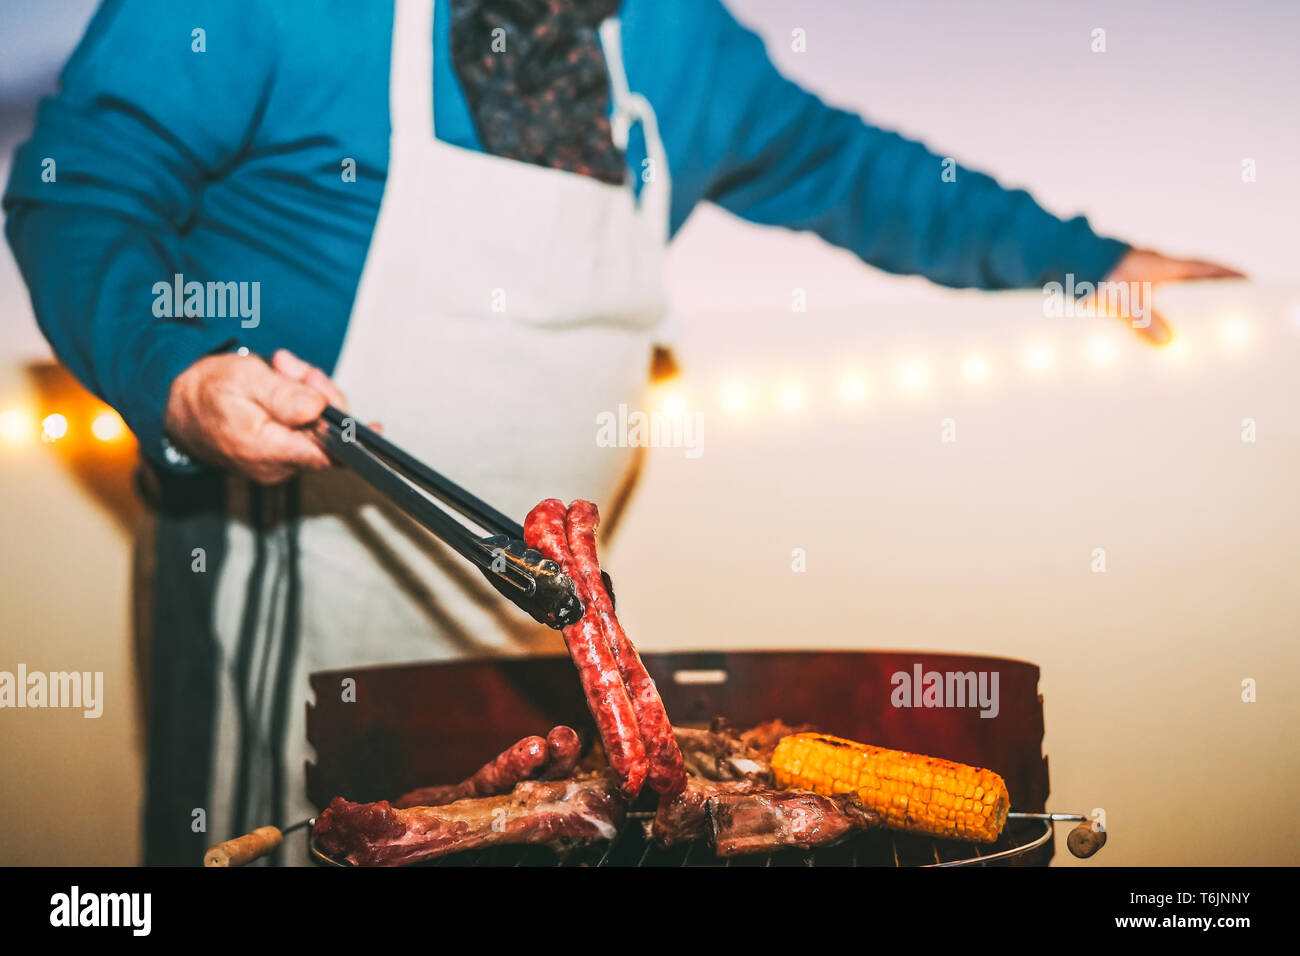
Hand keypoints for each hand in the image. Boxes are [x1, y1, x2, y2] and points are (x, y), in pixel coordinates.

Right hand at [164, 348, 346, 483]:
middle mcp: (276, 465)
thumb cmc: (206, 390)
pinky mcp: (278, 457)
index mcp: (267, 449)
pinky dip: (299, 407)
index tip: (373, 428)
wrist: (175, 405)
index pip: (325, 454)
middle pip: (325, 435)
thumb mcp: (245, 379)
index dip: (351, 438)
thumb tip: (317, 409)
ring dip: (307, 395)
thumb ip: (282, 396)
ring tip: (280, 369)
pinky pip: (303, 432)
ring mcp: (277, 464)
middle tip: (292, 367)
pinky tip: (282, 386)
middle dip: (319, 395)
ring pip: (315, 430)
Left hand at [1102, 248, 1244, 345]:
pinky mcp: (1126, 285)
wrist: (1062, 261)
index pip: (1206, 269)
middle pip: (1195, 279)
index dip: (1229, 275)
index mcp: (1163, 266)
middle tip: (1230, 306)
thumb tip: (1168, 341)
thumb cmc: (1092, 275)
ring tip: (1200, 323)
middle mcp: (1156, 268)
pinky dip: (1163, 310)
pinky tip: (1160, 327)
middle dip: (1212, 291)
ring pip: (1174, 289)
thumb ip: (1142, 319)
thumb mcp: (1120, 299)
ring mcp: (1142, 275)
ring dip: (1187, 301)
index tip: (1250, 282)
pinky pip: (1154, 298)